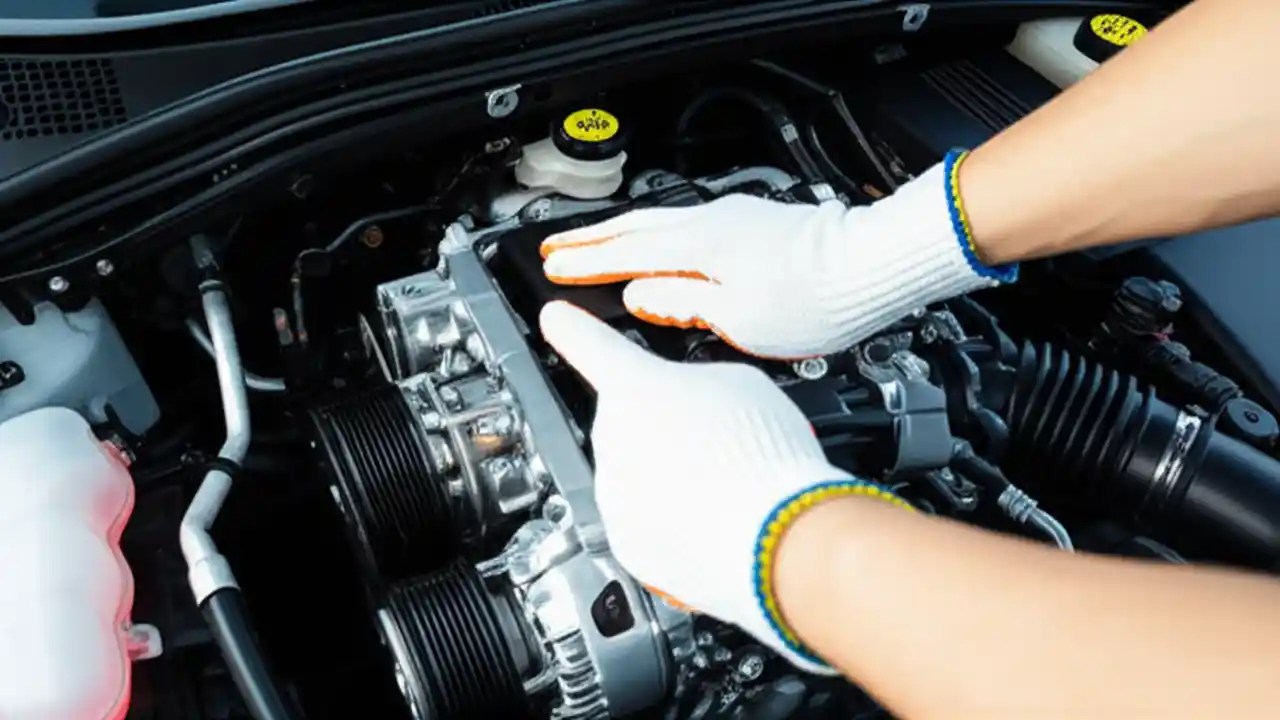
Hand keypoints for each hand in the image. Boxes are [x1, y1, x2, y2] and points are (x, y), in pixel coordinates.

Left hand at [539, 301, 909, 672]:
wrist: (773, 541)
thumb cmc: (764, 456)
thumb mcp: (743, 383)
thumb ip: (700, 380)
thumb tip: (694, 399)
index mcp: (633, 385)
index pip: (588, 344)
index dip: (571, 328)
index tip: (556, 319)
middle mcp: (611, 438)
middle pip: (630, 423)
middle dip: (666, 429)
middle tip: (719, 441)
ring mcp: (614, 495)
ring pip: (638, 475)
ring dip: (672, 477)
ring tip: (726, 485)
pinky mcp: (627, 545)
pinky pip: (647, 523)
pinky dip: (676, 523)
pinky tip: (717, 519)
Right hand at [541, 159, 1015, 358]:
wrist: (870, 267)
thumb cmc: (814, 299)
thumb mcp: (738, 318)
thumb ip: (681, 304)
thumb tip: (640, 297)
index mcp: (699, 248)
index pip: (625, 255)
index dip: (585, 264)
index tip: (554, 268)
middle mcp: (712, 224)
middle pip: (635, 229)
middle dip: (591, 240)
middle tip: (556, 248)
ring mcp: (734, 219)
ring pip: (659, 222)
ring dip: (620, 233)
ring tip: (595, 242)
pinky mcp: (754, 224)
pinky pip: (685, 224)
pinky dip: (655, 232)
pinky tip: (659, 241)